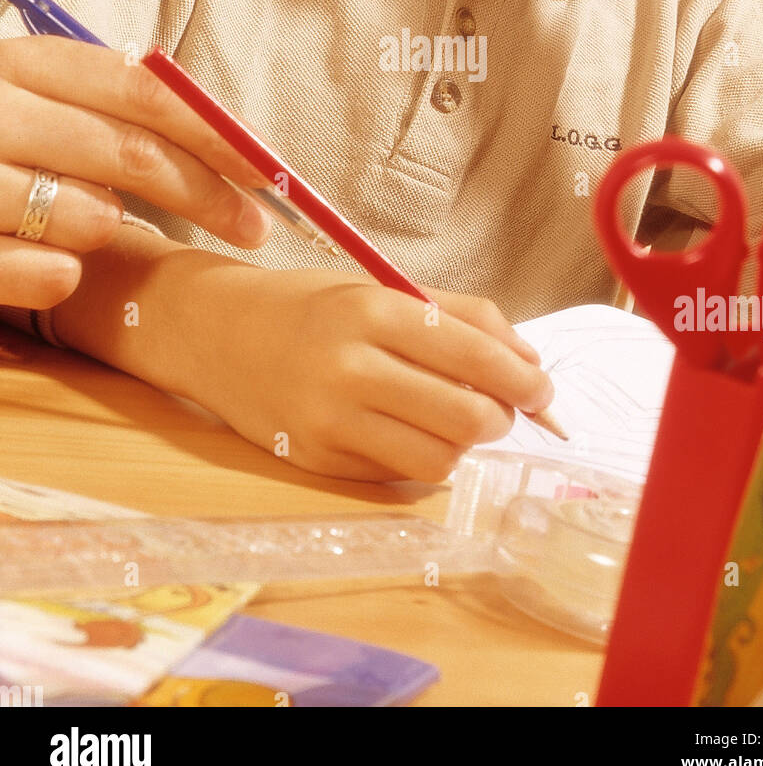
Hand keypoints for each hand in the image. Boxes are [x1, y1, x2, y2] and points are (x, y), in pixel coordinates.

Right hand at [0, 35, 271, 308]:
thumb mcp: (38, 107)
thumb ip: (109, 115)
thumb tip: (227, 144)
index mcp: (22, 64)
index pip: (142, 90)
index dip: (215, 130)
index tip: (271, 169)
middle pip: (128, 150)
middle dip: (205, 194)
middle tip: (254, 227)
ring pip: (83, 212)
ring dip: (111, 229)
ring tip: (101, 228)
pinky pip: (36, 270)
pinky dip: (60, 277)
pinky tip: (65, 272)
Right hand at [200, 270, 552, 481]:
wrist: (215, 335)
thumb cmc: (310, 308)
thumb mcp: (381, 290)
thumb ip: (460, 318)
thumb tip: (528, 361)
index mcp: (371, 312)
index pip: (473, 353)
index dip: (522, 378)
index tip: (543, 389)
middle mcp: (349, 369)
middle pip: (464, 416)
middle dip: (501, 418)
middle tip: (505, 410)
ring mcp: (329, 422)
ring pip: (438, 459)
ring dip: (463, 445)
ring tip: (456, 422)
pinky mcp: (315, 461)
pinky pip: (397, 475)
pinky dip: (420, 458)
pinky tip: (409, 432)